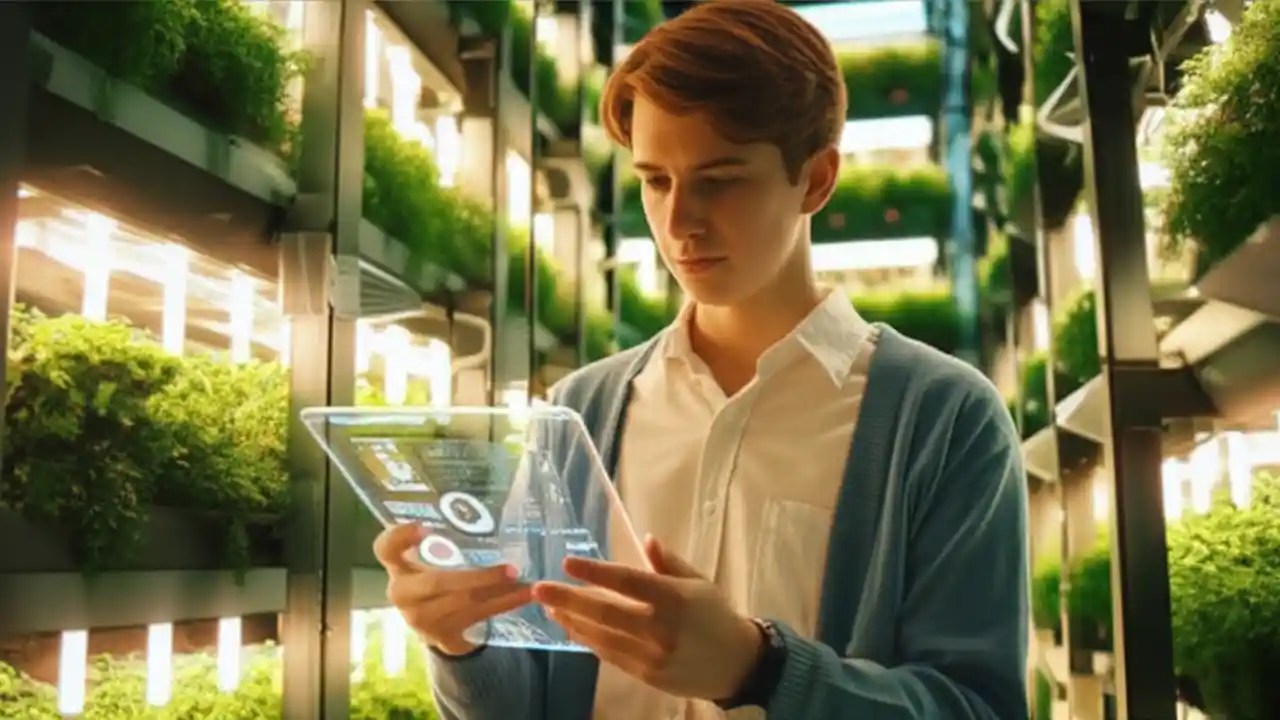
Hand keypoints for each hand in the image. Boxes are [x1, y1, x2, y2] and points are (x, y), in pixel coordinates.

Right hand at [373, 523, 532, 655]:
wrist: (432, 623)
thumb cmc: (434, 576)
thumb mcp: (432, 559)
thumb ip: (446, 539)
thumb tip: (491, 506)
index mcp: (398, 566)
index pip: (386, 549)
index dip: (400, 538)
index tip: (425, 528)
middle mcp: (404, 593)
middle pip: (437, 583)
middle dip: (477, 578)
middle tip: (511, 568)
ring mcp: (421, 619)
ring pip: (465, 603)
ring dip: (500, 592)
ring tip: (525, 582)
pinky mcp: (442, 636)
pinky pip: (479, 617)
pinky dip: (504, 605)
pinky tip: (524, 596)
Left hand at [532, 535, 762, 700]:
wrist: (738, 664)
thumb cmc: (717, 616)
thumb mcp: (699, 582)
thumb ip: (669, 563)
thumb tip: (646, 538)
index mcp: (673, 598)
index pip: (626, 581)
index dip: (595, 572)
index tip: (568, 562)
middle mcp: (659, 627)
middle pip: (605, 612)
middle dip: (568, 599)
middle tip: (540, 588)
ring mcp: (651, 655)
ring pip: (602, 637)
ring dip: (572, 621)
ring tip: (550, 607)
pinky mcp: (647, 675)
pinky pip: (610, 656)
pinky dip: (589, 641)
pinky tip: (573, 629)